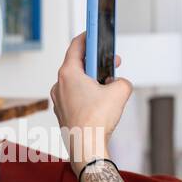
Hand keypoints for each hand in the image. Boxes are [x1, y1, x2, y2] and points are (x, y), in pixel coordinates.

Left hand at [51, 32, 128, 172]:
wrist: (87, 148)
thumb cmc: (97, 120)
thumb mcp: (120, 91)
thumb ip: (122, 81)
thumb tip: (119, 84)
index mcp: (68, 73)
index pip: (76, 46)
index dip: (88, 37)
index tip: (96, 32)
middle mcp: (59, 85)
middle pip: (77, 65)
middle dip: (96, 63)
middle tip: (111, 64)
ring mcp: (59, 101)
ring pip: (76, 83)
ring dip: (92, 81)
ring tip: (108, 88)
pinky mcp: (63, 114)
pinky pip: (75, 98)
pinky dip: (87, 96)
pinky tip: (100, 105)